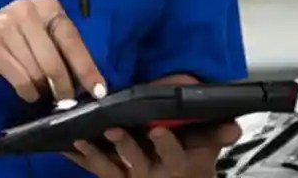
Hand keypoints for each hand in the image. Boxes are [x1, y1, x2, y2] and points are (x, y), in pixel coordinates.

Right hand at [0, 0, 105, 101]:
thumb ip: (61, 51)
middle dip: (64, 86)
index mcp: (46, 4)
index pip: (71, 38)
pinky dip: (27, 92)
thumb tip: (89, 81)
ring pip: (37, 72)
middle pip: (55, 58)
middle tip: (65, 101)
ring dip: (42, 90)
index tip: (98, 90)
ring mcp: (5, 25)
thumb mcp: (39, 38)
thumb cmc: (10, 43)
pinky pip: (20, 79)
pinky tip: (26, 92)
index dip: (86, 67)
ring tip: (39, 91)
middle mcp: (26, 9)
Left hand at [64, 122, 241, 177]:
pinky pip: (94, 169)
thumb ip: (216, 137)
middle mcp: (153, 175)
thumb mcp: (207, 156)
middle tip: (113, 129)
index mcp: (180, 166)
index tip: (158, 130)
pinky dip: (79, 157)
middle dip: (126, 146)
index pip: (174, 155)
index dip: (166, 144)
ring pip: (111, 169)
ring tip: (80, 139)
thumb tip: (234, 125)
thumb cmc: (192, 171)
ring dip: (95, 154)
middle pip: (138, 161)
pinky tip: (64, 145)